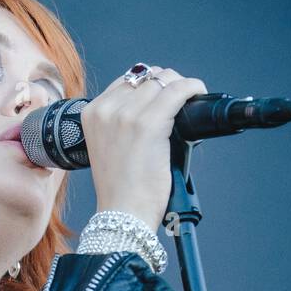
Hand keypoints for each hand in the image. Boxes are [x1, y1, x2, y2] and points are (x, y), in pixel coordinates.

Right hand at [81, 66, 207, 233]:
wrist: (122, 214)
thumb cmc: (121, 188)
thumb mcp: (110, 147)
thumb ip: (122, 123)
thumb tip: (156, 103)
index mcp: (91, 113)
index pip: (127, 80)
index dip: (150, 84)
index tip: (165, 95)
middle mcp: (106, 110)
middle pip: (146, 76)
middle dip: (168, 84)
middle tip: (181, 100)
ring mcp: (126, 115)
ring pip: (162, 80)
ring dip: (181, 86)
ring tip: (190, 100)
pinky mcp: (148, 124)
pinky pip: (177, 91)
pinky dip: (192, 88)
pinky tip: (198, 94)